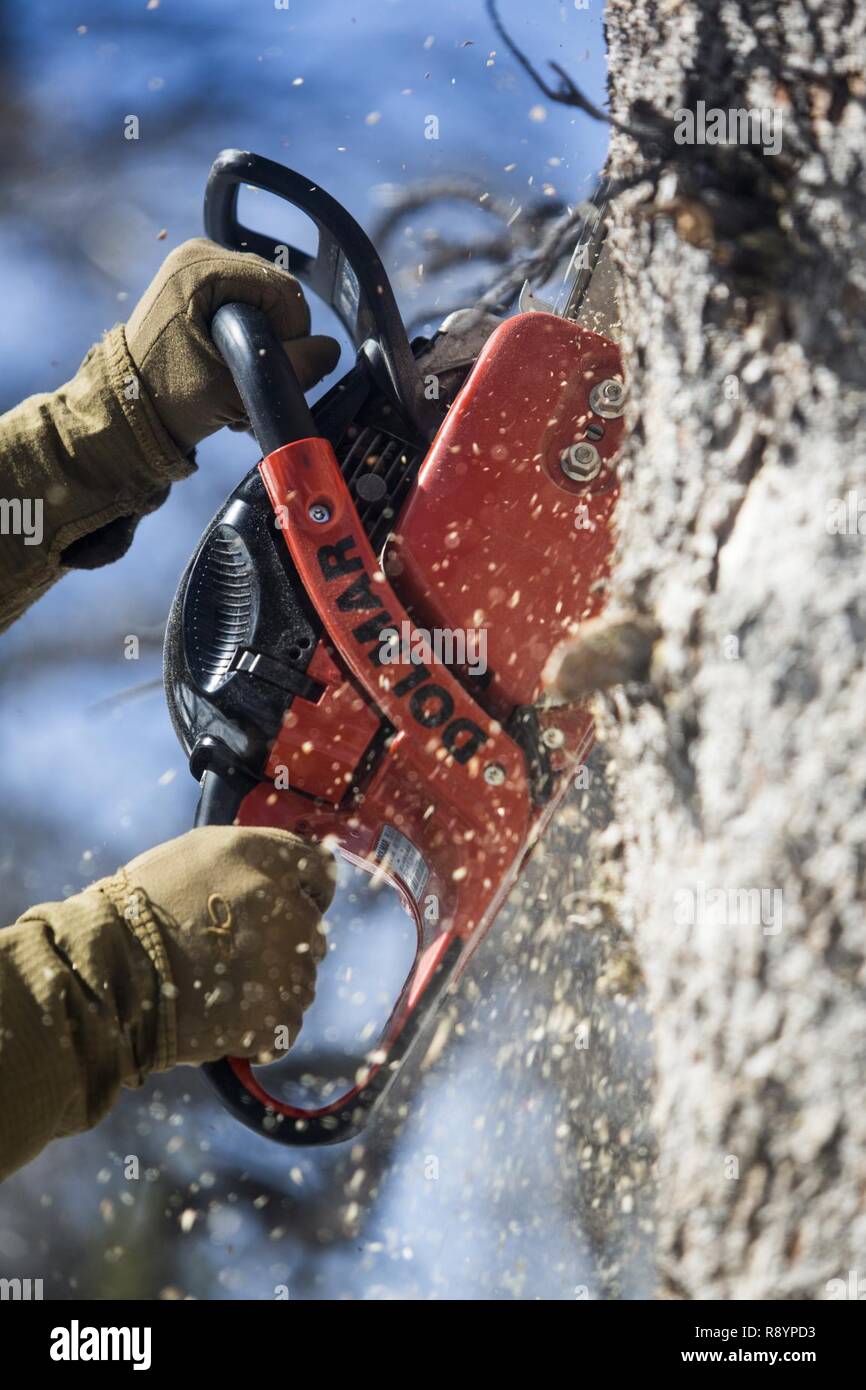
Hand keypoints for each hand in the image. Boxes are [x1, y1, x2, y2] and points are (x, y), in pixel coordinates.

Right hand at [114, 825, 335, 1065]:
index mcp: (268, 859)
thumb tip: (279, 875)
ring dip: (269, 988)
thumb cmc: (138, 911)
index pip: (320, 874)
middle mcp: (290, 906)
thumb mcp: (194, 856)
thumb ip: (247, 862)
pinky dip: (259, 1029)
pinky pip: (285, 1025)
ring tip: (218, 988)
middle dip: (282, 945)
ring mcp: (287, 963)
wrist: (106, 973)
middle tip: (231, 956)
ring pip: (299, 981)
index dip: (306, 893)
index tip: (286, 909)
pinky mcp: (276, 1014)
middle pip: (310, 932)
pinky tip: (222, 1017)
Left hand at [124, 238, 339, 453]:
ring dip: (263, 349)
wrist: (125, 413)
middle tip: (253, 386)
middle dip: (277, 344)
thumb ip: (291, 368)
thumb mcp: (236, 387)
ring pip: (264, 306)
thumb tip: (330, 351)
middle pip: (275, 296)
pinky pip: (244, 308)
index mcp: (200, 266)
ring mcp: (196, 272)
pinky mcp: (197, 291)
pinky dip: (247, 343)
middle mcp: (198, 257)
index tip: (270, 373)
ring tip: (238, 385)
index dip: (292, 335)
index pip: (282, 290)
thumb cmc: (170, 399)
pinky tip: (231, 372)